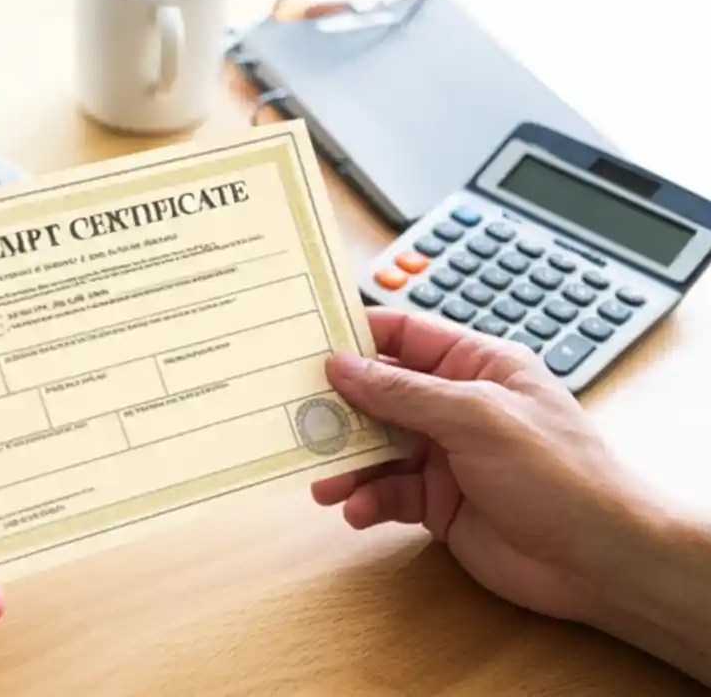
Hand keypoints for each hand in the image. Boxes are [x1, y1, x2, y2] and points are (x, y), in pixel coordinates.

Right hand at [312, 308, 640, 623]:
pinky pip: (388, 493)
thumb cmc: (559, 472)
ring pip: (377, 449)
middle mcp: (457, 406)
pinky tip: (356, 511)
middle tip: (296, 416)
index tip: (306, 342)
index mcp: (477, 366)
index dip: (356, 338)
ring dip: (347, 464)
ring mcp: (446, 456)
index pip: (405, 337)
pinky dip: (367, 501)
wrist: (600, 559)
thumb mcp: (476, 417)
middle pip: (380, 395)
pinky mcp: (438, 503)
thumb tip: (341, 365)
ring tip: (321, 481)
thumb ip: (404, 392)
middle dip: (339, 408)